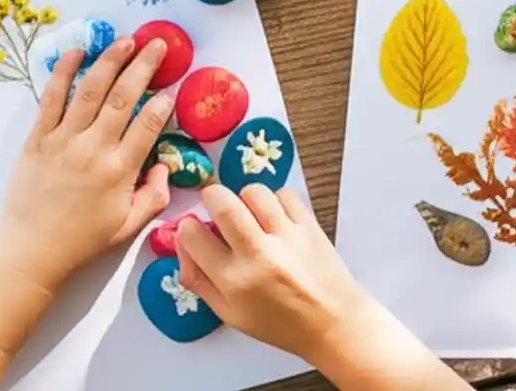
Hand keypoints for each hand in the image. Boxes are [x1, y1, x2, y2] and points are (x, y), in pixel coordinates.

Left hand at [0, 36, 174, 292]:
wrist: (30, 251)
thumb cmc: (81, 241)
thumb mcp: (128, 227)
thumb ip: (155, 196)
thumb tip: (165, 166)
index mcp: (119, 171)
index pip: (148, 126)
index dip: (163, 103)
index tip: (173, 87)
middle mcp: (93, 149)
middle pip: (123, 98)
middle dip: (143, 67)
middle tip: (157, 45)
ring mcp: (63, 140)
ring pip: (90, 90)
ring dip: (110, 61)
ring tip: (126, 40)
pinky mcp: (38, 138)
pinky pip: (51, 98)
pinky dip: (63, 72)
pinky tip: (76, 51)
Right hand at [176, 185, 469, 390]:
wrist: (332, 323)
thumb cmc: (279, 323)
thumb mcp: (230, 314)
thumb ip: (199, 280)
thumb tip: (182, 244)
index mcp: (233, 281)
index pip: (192, 234)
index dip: (188, 227)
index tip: (196, 230)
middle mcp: (258, 255)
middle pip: (221, 202)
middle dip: (211, 196)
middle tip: (216, 205)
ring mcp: (286, 237)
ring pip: (254, 191)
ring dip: (245, 197)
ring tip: (249, 213)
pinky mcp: (309, 226)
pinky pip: (285, 194)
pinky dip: (276, 200)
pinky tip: (276, 217)